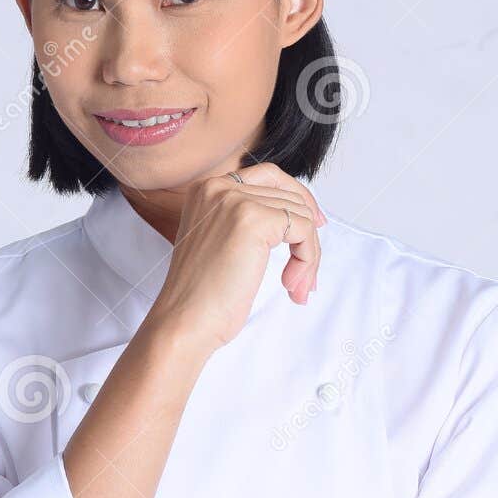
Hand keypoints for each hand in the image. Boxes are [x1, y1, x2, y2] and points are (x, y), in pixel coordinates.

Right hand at [149, 164, 326, 350]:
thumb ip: (248, 220)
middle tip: (306, 273)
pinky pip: (303, 230)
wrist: (184, 321)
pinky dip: (307, 259)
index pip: (269, 176)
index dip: (297, 199)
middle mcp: (218, 187)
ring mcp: (235, 200)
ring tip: (295, 286)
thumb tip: (303, 214)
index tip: (313, 226)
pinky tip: (291, 284)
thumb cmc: (202, 295)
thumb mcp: (221, 242)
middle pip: (289, 195)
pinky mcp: (253, 220)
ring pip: (300, 215)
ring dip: (308, 256)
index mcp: (207, 189)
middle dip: (305, 237)